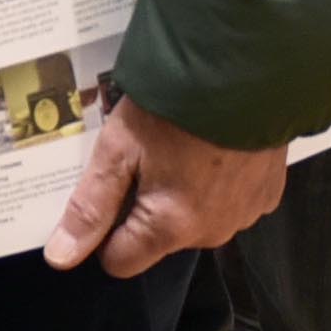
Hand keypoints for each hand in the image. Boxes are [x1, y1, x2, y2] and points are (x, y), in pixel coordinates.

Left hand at [42, 99, 288, 279]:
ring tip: (181, 146)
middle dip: (146, 205)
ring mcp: (246, 214)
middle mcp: (212, 233)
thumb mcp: (119, 148)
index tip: (106, 192)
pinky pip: (231, 202)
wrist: (250, 68)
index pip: (121, 261)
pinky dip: (219, 183)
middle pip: (159, 239)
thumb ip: (91, 206)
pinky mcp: (269, 192)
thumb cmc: (177, 105)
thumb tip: (61, 258)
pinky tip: (214, 146)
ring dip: (185, 194)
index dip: (104, 233)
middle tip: (144, 155)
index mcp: (170, 227)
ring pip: (196, 221)